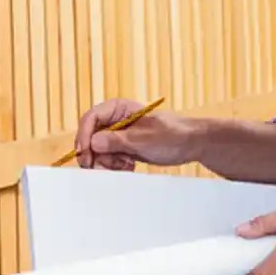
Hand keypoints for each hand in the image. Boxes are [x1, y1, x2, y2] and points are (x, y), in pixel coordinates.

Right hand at [73, 98, 198, 170]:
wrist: (192, 144)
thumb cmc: (172, 135)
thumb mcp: (144, 139)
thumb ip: (118, 141)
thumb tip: (93, 142)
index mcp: (119, 108)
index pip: (91, 118)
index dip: (83, 136)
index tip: (86, 153)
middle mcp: (115, 120)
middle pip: (90, 137)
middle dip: (96, 154)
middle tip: (108, 166)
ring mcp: (119, 135)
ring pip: (98, 151)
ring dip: (107, 162)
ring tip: (127, 164)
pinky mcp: (124, 148)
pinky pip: (108, 159)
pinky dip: (114, 166)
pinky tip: (129, 166)